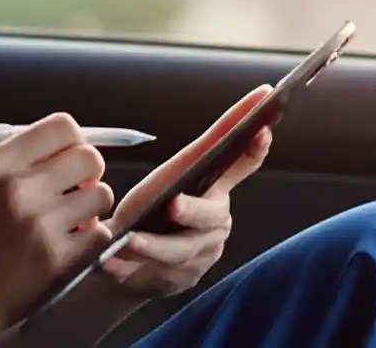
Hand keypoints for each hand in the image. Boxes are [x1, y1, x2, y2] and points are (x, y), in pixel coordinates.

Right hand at [0, 113, 115, 341]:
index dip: (74, 141)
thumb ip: (29, 158)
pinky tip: (68, 244)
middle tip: (76, 189)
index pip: (63, 126)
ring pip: (102, 195)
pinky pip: (100, 232)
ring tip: (70, 220)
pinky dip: (90, 238)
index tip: (67, 159)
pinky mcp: (56, 257)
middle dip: (90, 174)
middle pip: (90, 157)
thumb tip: (80, 145)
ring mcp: (40, 223)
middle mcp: (19, 186)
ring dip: (92, 208)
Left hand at [100, 85, 274, 297]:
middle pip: (209, 214)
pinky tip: (114, 264)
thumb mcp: (170, 174)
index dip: (254, 149)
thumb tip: (249, 97)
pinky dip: (132, 267)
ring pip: (181, 249)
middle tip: (172, 205)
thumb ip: (204, 145)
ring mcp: (204, 252)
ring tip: (127, 241)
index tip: (262, 130)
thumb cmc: (150, 206)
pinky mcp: (185, 278)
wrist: (123, 257)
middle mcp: (216, 219)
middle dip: (191, 210)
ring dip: (151, 245)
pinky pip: (159, 273)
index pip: (242, 165)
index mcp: (215, 186)